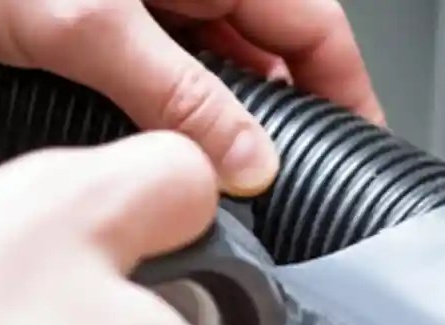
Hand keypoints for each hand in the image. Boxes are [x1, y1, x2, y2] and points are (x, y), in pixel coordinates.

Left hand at [0, 0, 384, 194]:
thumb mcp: (88, 27)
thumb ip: (178, 96)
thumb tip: (248, 159)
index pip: (317, 31)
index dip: (347, 95)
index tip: (356, 154)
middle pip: (270, 57)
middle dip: (270, 123)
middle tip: (263, 188)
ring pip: (215, 70)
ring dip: (210, 122)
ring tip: (193, 168)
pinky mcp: (112, 16)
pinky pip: (164, 70)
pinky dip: (163, 110)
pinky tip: (142, 140)